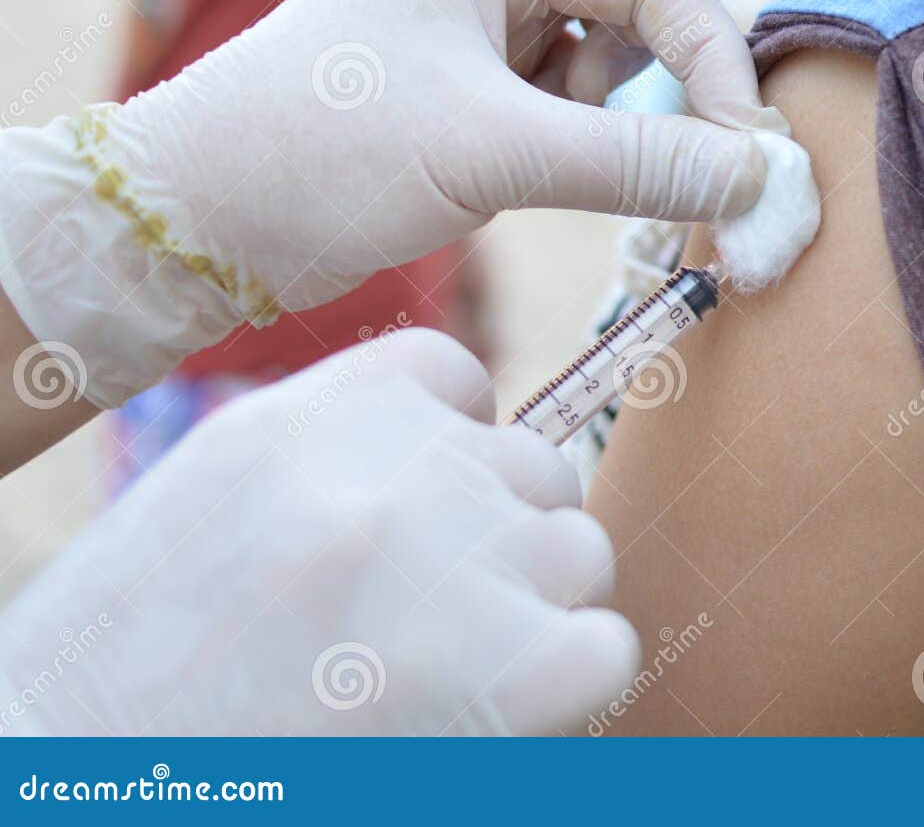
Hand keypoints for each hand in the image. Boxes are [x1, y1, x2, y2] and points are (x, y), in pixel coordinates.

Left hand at [0, 0, 783, 405]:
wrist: (199, 221)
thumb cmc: (321, 157)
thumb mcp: (489, 153)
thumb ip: (634, 164)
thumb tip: (755, 180)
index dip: (711, 50)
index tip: (739, 147)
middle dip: (674, 16)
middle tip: (667, 94)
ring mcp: (480, 13)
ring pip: (608, 13)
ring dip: (623, 81)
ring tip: (563, 143)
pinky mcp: (476, 78)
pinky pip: (572, 76)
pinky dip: (588, 120)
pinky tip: (537, 165)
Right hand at [0, 329, 637, 735]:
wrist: (80, 783)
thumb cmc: (133, 672)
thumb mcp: (218, 503)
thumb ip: (340, 452)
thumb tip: (464, 436)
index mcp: (307, 421)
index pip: (451, 378)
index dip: (450, 449)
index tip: (416, 519)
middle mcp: (393, 474)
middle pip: (528, 466)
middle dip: (496, 537)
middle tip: (421, 622)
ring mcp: (458, 567)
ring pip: (577, 550)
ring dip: (535, 610)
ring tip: (447, 675)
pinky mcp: (513, 673)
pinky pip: (605, 645)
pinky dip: (567, 688)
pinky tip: (492, 722)